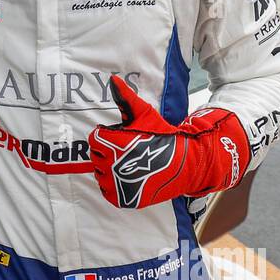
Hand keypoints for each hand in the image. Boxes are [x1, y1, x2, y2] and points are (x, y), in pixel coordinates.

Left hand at [88, 75, 250, 209]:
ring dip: (110, 168)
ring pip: (99, 173)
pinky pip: (105, 189)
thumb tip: (112, 79)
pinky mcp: (121, 199)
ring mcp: (117, 185)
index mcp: (116, 143)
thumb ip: (126, 98)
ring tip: (131, 164)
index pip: (95, 138)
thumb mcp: (145, 114)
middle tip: (129, 151)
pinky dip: (114, 185)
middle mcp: (113, 165)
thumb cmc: (162, 136)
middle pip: (96, 155)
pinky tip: (129, 178)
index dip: (108, 136)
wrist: (183, 165)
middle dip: (109, 151)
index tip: (124, 137)